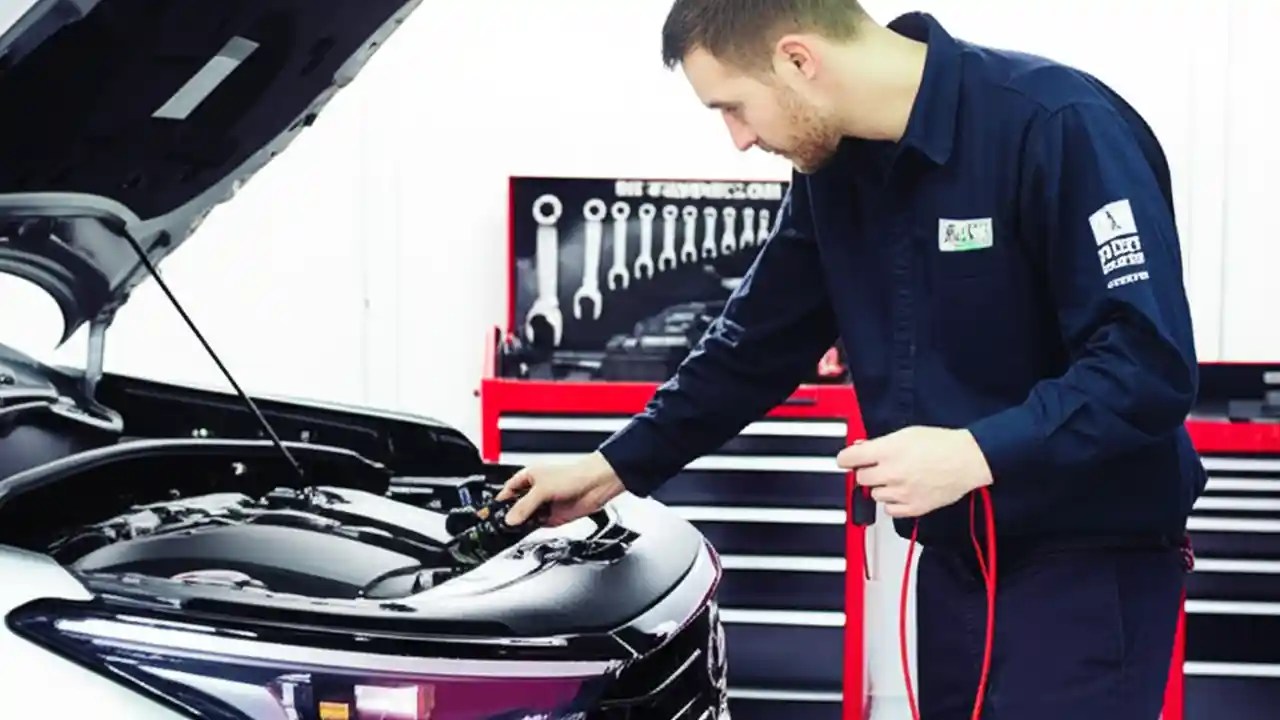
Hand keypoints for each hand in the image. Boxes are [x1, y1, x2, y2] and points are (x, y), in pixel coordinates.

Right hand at [496, 451, 625, 527]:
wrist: (597, 484)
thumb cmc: (574, 475)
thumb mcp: (542, 489)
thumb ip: (525, 506)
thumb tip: (510, 519)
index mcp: (529, 478)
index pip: (508, 491)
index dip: (500, 501)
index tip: (491, 512)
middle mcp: (535, 491)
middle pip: (516, 507)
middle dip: (510, 515)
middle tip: (501, 525)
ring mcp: (544, 504)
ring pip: (527, 517)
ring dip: (522, 523)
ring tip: (513, 530)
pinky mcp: (554, 516)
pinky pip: (539, 525)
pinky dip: (534, 528)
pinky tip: (528, 531)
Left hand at [836, 426, 992, 518]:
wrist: (966, 460)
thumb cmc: (941, 444)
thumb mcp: (907, 433)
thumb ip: (880, 443)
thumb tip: (861, 448)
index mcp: (887, 451)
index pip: (848, 458)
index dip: (845, 459)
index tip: (846, 461)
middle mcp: (891, 473)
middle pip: (861, 478)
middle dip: (868, 472)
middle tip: (879, 467)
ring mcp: (901, 492)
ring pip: (874, 495)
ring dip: (881, 488)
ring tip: (898, 478)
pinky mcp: (913, 507)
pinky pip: (889, 510)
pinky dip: (893, 503)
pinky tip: (903, 492)